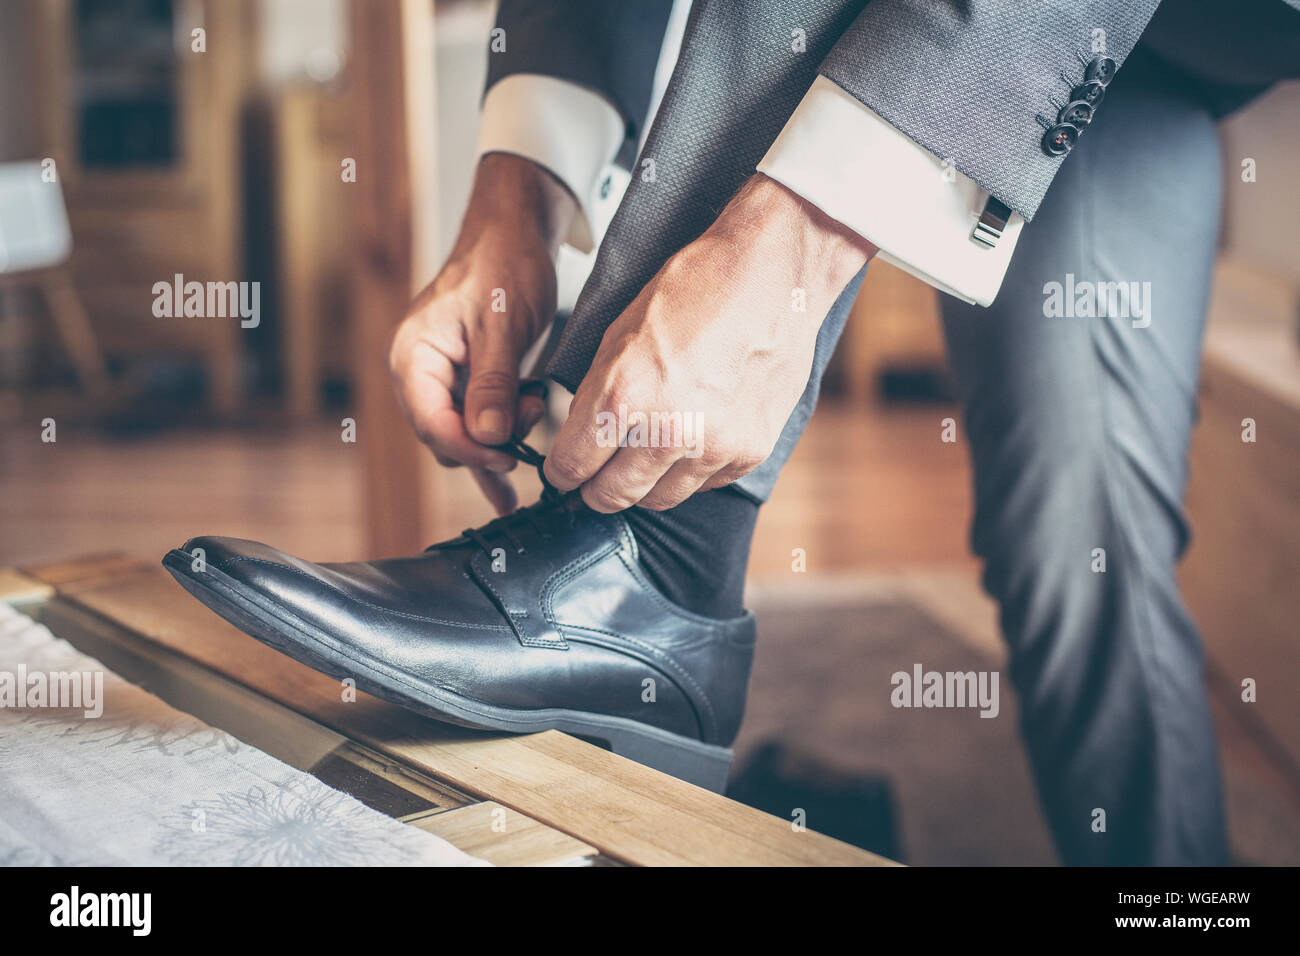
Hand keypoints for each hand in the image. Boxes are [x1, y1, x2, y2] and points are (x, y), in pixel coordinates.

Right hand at [389, 154, 576, 513]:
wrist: (514, 235)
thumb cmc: (503, 265)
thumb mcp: (503, 325)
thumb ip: (493, 384)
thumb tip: (487, 437)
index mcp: (412, 355)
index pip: (432, 424)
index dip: (471, 449)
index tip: (509, 457)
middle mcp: (418, 373)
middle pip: (445, 437)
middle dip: (488, 442)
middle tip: (533, 420)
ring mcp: (441, 379)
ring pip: (463, 435)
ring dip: (500, 437)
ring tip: (536, 410)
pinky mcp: (466, 381)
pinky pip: (478, 421)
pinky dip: (503, 432)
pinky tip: (525, 446)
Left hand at [544, 173, 875, 511]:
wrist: (771, 276)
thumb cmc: (694, 291)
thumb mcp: (620, 334)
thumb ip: (598, 395)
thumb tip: (581, 441)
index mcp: (624, 396)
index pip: (572, 466)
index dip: (561, 471)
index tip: (564, 471)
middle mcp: (668, 431)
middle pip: (612, 496)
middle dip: (594, 489)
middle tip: (594, 479)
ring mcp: (714, 447)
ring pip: (659, 499)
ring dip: (643, 485)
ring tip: (643, 458)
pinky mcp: (750, 451)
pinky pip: (704, 485)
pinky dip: (690, 472)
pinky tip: (690, 441)